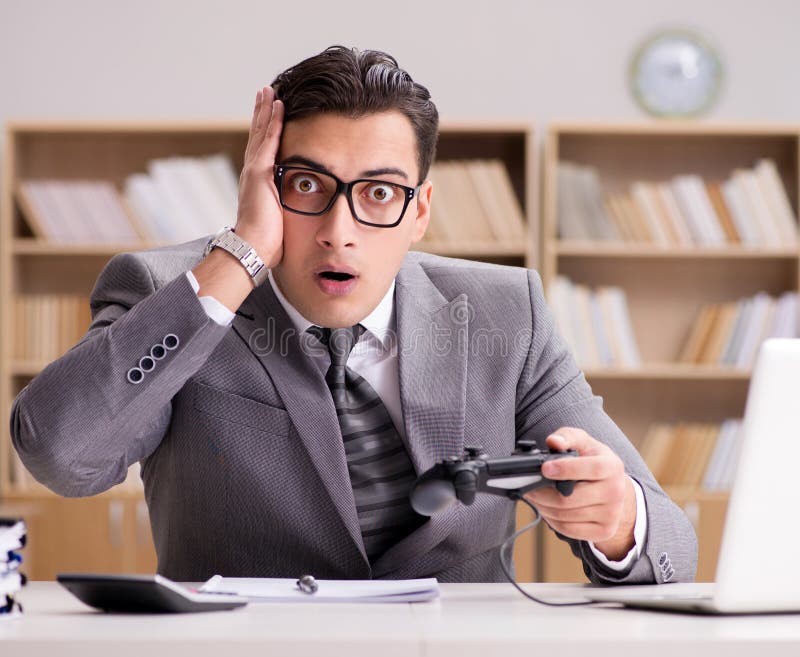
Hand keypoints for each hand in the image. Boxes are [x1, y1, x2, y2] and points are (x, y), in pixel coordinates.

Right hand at [235, 86, 284, 267]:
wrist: (252, 249)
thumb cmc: (266, 243)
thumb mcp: (278, 220)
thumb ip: (284, 209)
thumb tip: (295, 212)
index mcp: (257, 184)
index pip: (261, 150)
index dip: (265, 131)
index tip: (269, 113)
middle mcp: (252, 173)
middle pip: (257, 135)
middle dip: (261, 113)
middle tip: (265, 92)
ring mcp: (254, 171)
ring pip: (261, 133)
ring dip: (266, 110)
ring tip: (269, 90)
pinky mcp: (259, 173)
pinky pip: (268, 141)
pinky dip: (273, 122)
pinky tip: (277, 105)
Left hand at [525, 428, 636, 560]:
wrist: (614, 488)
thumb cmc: (593, 461)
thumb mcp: (583, 442)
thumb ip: (567, 437)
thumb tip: (553, 441)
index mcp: (612, 466)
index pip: (590, 469)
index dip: (566, 469)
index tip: (544, 468)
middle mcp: (615, 492)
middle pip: (570, 499)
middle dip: (542, 493)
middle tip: (526, 487)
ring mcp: (611, 514)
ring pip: (566, 515)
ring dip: (543, 507)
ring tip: (534, 497)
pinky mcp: (604, 531)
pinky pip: (569, 529)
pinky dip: (552, 520)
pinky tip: (546, 509)